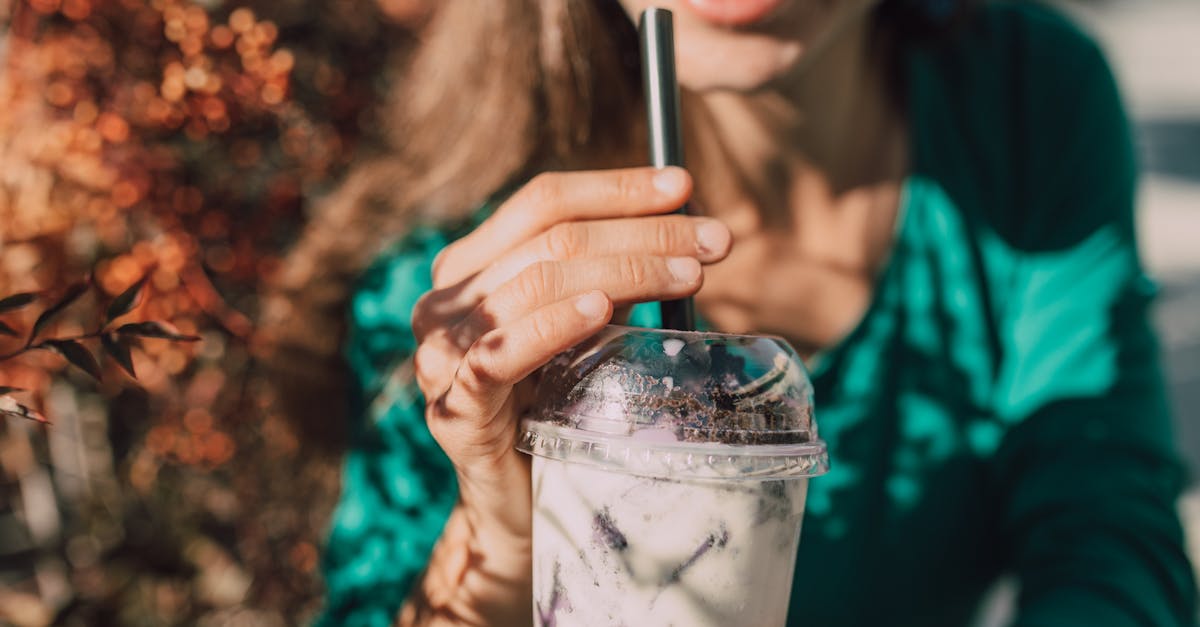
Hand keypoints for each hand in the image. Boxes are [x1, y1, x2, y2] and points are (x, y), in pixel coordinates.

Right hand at [401, 166, 730, 624]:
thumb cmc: (557, 408)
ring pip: (535, 283)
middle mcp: (445, 300)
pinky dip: (552, 326)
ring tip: (687, 274)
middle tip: (715, 241)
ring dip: (621, 271)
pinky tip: (601, 312)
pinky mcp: (452, 410)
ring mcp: (441, 354)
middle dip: (642, 233)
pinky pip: (498, 355)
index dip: (616, 188)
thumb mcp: (585, 329)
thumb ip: (610, 278)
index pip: (543, 202)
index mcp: (472, 267)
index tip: (685, 187)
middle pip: (550, 238)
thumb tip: (690, 231)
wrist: (521, 506)